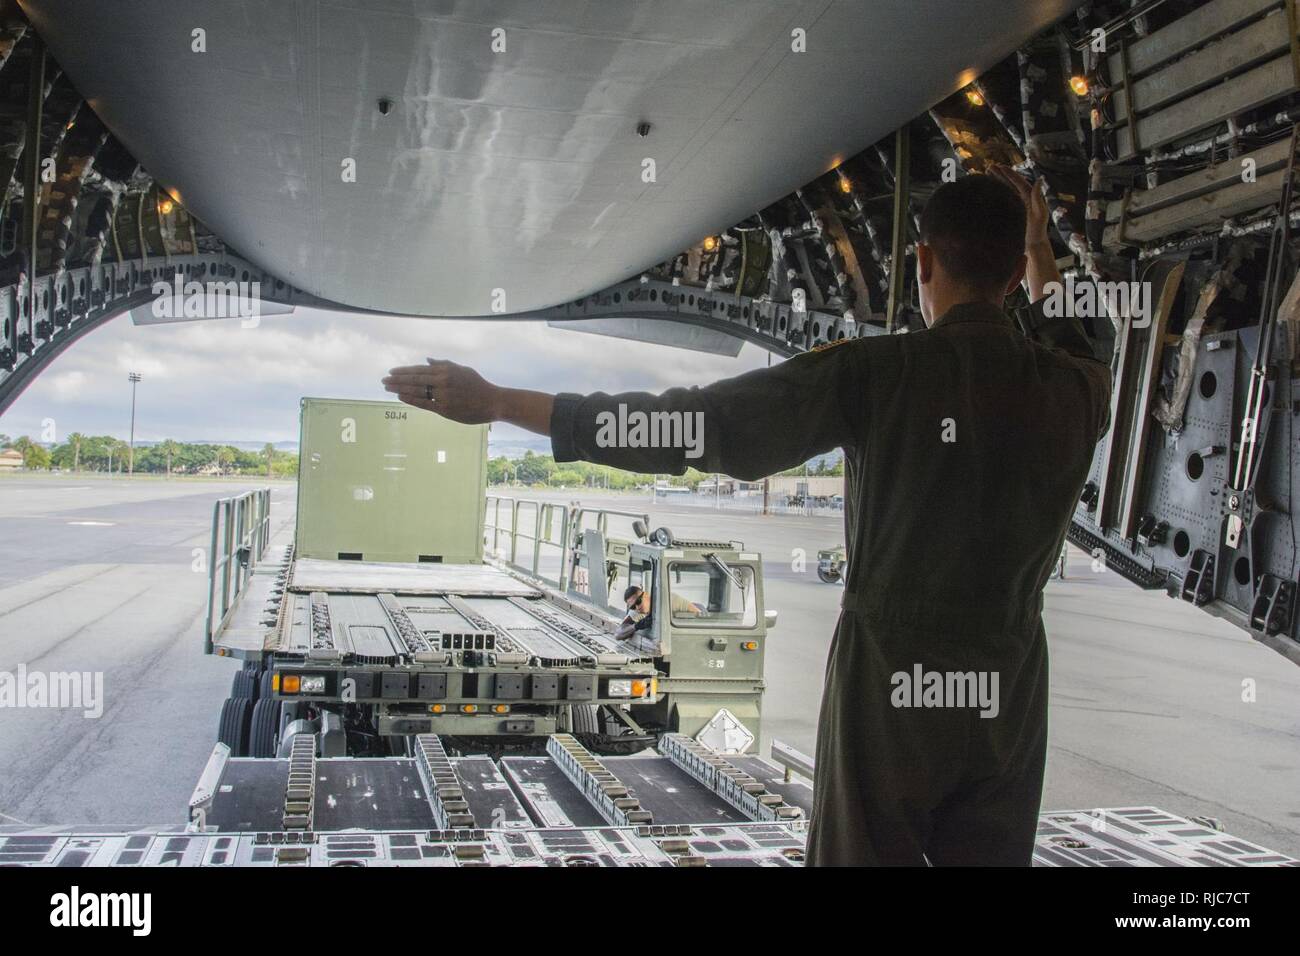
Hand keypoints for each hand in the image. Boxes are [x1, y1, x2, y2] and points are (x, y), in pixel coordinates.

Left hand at [381, 359, 501, 423]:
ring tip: (388, 388)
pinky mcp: (444, 409)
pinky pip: (423, 403)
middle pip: (414, 380)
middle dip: (397, 380)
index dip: (404, 371)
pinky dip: (410, 399)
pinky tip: (400, 397)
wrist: (492, 401)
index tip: (392, 371)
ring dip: (399, 389)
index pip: (419, 370)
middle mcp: (442, 381)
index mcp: (446, 370)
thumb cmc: (478, 385)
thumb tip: (427, 361)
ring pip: (416, 391)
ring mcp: (442, 396)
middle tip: (383, 380)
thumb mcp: (462, 370)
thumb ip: (444, 364)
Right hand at [989, 163, 1049, 248]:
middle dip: (1001, 174)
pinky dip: (997, 193)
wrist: (1033, 246)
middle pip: (1011, 183)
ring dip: (998, 181)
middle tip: (989, 166)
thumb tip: (1039, 179)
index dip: (1009, 174)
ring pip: (1007, 190)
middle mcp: (1024, 200)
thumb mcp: (1039, 214)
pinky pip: (1004, 199)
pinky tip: (988, 192)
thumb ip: (1038, 197)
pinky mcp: (1013, 213)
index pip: (1018, 182)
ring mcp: (1018, 206)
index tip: (1000, 166)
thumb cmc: (1037, 232)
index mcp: (1030, 197)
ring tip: (986, 174)